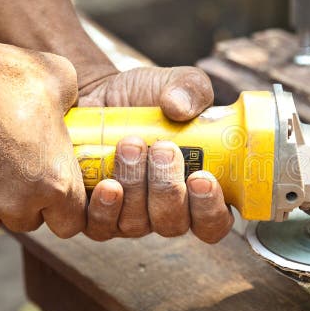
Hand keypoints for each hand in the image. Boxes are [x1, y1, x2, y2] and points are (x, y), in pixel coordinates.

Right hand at [0, 42, 85, 236]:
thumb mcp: (58, 77)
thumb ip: (75, 106)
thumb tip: (77, 111)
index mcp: (54, 182)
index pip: (72, 222)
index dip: (65, 207)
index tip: (55, 187)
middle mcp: (18, 205)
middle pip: (30, 220)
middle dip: (27, 199)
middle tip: (17, 163)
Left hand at [78, 67, 234, 242]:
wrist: (98, 96)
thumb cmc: (147, 99)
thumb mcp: (177, 85)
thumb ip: (191, 90)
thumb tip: (179, 107)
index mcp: (196, 191)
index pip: (213, 222)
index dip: (210, 209)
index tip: (201, 178)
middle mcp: (164, 211)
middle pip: (173, 224)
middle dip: (167, 188)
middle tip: (161, 149)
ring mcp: (128, 217)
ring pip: (137, 223)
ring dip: (135, 186)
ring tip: (130, 145)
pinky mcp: (95, 214)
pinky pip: (101, 226)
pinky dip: (106, 208)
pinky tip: (107, 184)